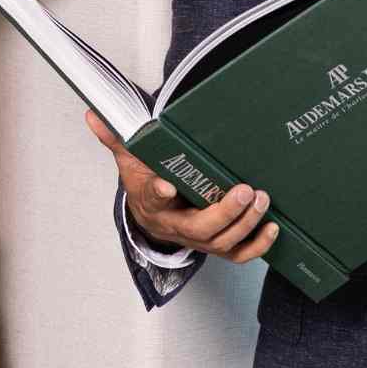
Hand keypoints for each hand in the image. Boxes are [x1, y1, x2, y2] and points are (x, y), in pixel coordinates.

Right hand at [84, 109, 279, 263]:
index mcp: (152, 202)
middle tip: (244, 190)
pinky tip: (273, 227)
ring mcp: (198, 239)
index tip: (167, 186)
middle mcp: (176, 226)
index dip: (159, 194)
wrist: (150, 217)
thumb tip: (93, 114)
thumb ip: (116, 137)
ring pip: (221, 242)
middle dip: (223, 212)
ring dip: (245, 224)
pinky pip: (237, 253)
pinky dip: (257, 245)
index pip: (153, 199)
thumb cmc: (146, 182)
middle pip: (198, 228)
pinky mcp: (216, 245)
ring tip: (261, 199)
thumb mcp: (129, 159)